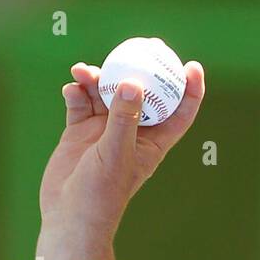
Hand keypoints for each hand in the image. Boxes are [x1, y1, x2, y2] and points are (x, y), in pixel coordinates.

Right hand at [38, 59, 205, 239]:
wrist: (68, 215)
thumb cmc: (100, 193)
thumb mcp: (116, 154)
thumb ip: (124, 119)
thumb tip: (132, 83)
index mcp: (152, 143)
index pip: (179, 112)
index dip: (189, 89)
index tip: (191, 64)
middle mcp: (131, 133)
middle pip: (143, 93)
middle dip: (141, 67)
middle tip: (139, 44)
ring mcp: (104, 130)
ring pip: (106, 93)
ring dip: (97, 78)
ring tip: (83, 70)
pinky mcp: (79, 131)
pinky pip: (80, 102)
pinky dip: (77, 91)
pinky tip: (71, 88)